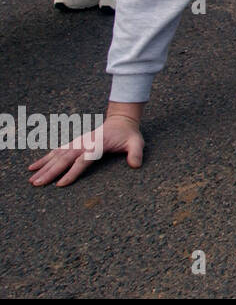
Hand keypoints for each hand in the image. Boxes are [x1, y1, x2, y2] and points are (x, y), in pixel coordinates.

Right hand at [28, 110, 143, 187]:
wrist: (121, 120)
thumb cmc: (128, 134)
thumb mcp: (136, 143)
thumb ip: (136, 153)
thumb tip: (136, 165)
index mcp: (96, 145)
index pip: (82, 161)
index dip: (72, 172)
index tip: (60, 184)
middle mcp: (83, 144)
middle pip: (64, 159)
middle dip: (50, 172)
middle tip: (36, 184)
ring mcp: (77, 143)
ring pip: (57, 156)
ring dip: (43, 167)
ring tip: (31, 179)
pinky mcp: (73, 143)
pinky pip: (56, 151)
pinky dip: (44, 159)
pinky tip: (33, 167)